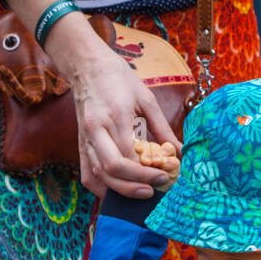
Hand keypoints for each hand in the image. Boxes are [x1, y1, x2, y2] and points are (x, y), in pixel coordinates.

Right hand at [66, 46, 182, 199]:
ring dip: (120, 191)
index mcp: (115, 116)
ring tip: (141, 192)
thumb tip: (180, 152)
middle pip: (112, 170)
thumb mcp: (147, 99)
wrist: (88, 66)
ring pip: (97, 176)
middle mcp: (96, 131)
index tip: (166, 175)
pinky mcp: (80, 145)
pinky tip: (118, 191)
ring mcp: (85, 140)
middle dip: (134, 185)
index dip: (147, 172)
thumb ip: (163, 129)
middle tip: (154, 190)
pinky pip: (87, 175)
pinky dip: (101, 188)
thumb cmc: (119, 79)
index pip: (129, 155)